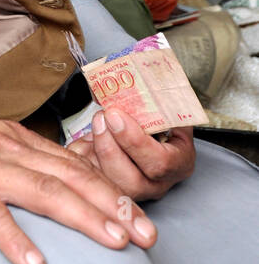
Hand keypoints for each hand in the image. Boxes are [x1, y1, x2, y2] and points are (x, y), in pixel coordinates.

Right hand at [0, 85, 157, 263]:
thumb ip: (18, 156)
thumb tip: (54, 177)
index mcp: (16, 140)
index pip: (74, 165)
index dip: (111, 190)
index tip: (141, 215)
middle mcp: (7, 150)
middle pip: (70, 178)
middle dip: (114, 206)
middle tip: (146, 234)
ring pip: (41, 191)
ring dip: (83, 216)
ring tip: (114, 241)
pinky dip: (13, 237)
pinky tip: (34, 262)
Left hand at [65, 107, 194, 202]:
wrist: (152, 133)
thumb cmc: (162, 120)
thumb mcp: (168, 107)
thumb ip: (156, 99)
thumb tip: (132, 74)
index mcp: (179, 164)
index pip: (159, 163)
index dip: (134, 141)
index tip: (115, 115)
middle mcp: (157, 183)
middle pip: (131, 180)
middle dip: (109, 146)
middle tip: (101, 117)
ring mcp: (134, 190)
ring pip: (109, 182)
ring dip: (95, 149)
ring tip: (96, 122)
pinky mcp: (111, 188)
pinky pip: (91, 178)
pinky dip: (83, 155)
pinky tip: (86, 136)